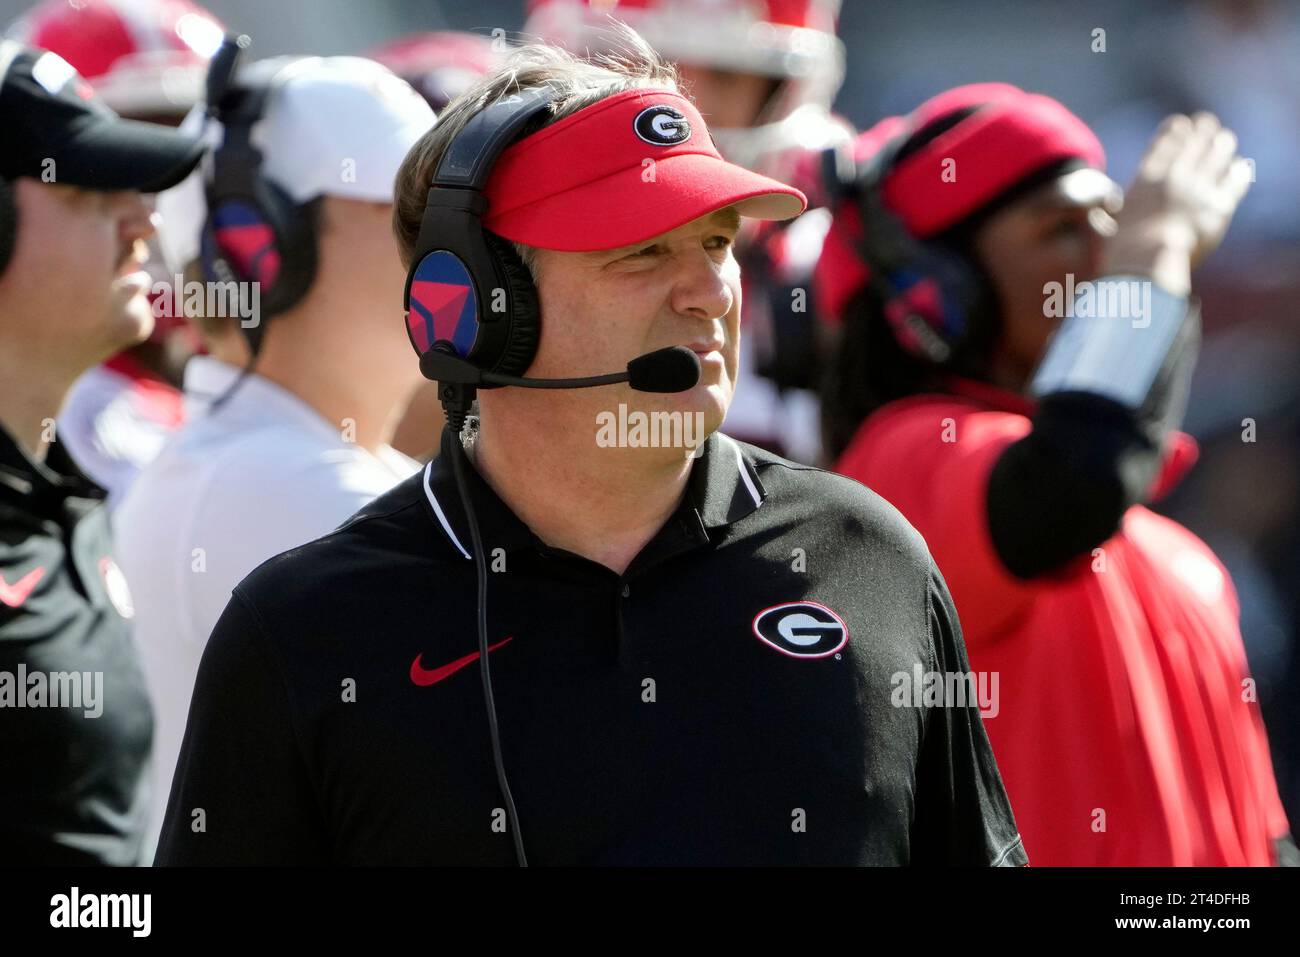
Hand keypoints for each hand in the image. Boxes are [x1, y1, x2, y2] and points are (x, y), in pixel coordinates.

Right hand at [1101, 112, 1252, 295]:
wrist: (1148, 264)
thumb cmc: (1121, 251)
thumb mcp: (1105, 223)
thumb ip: (1104, 208)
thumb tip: (1103, 204)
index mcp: (1147, 176)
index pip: (1168, 137)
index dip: (1178, 128)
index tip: (1182, 124)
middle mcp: (1175, 175)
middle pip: (1197, 138)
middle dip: (1204, 129)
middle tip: (1207, 125)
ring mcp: (1200, 189)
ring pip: (1220, 150)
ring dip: (1222, 143)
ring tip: (1224, 141)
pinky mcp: (1220, 206)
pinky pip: (1236, 178)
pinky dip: (1237, 170)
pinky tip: (1237, 167)